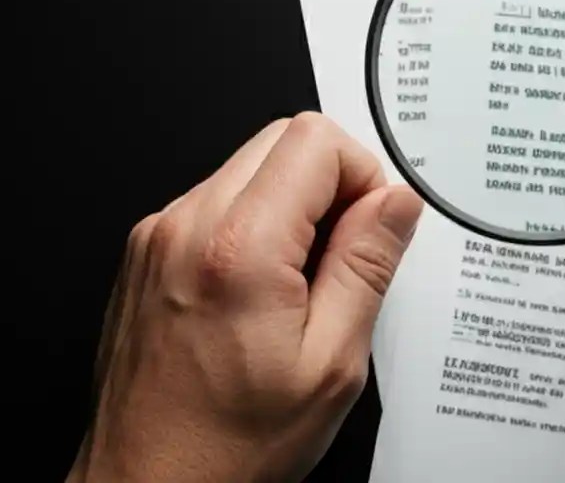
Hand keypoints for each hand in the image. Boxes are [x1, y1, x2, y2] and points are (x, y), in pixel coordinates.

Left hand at [67, 113, 423, 482]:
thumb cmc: (228, 446)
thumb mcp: (331, 363)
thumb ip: (368, 265)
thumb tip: (397, 203)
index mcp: (238, 249)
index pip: (317, 141)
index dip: (363, 177)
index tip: (371, 230)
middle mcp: (186, 228)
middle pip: (282, 139)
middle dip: (331, 184)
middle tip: (342, 257)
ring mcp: (157, 238)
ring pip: (250, 168)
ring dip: (292, 207)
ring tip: (300, 290)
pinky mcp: (146, 254)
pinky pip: (218, 204)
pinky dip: (255, 228)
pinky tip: (264, 297)